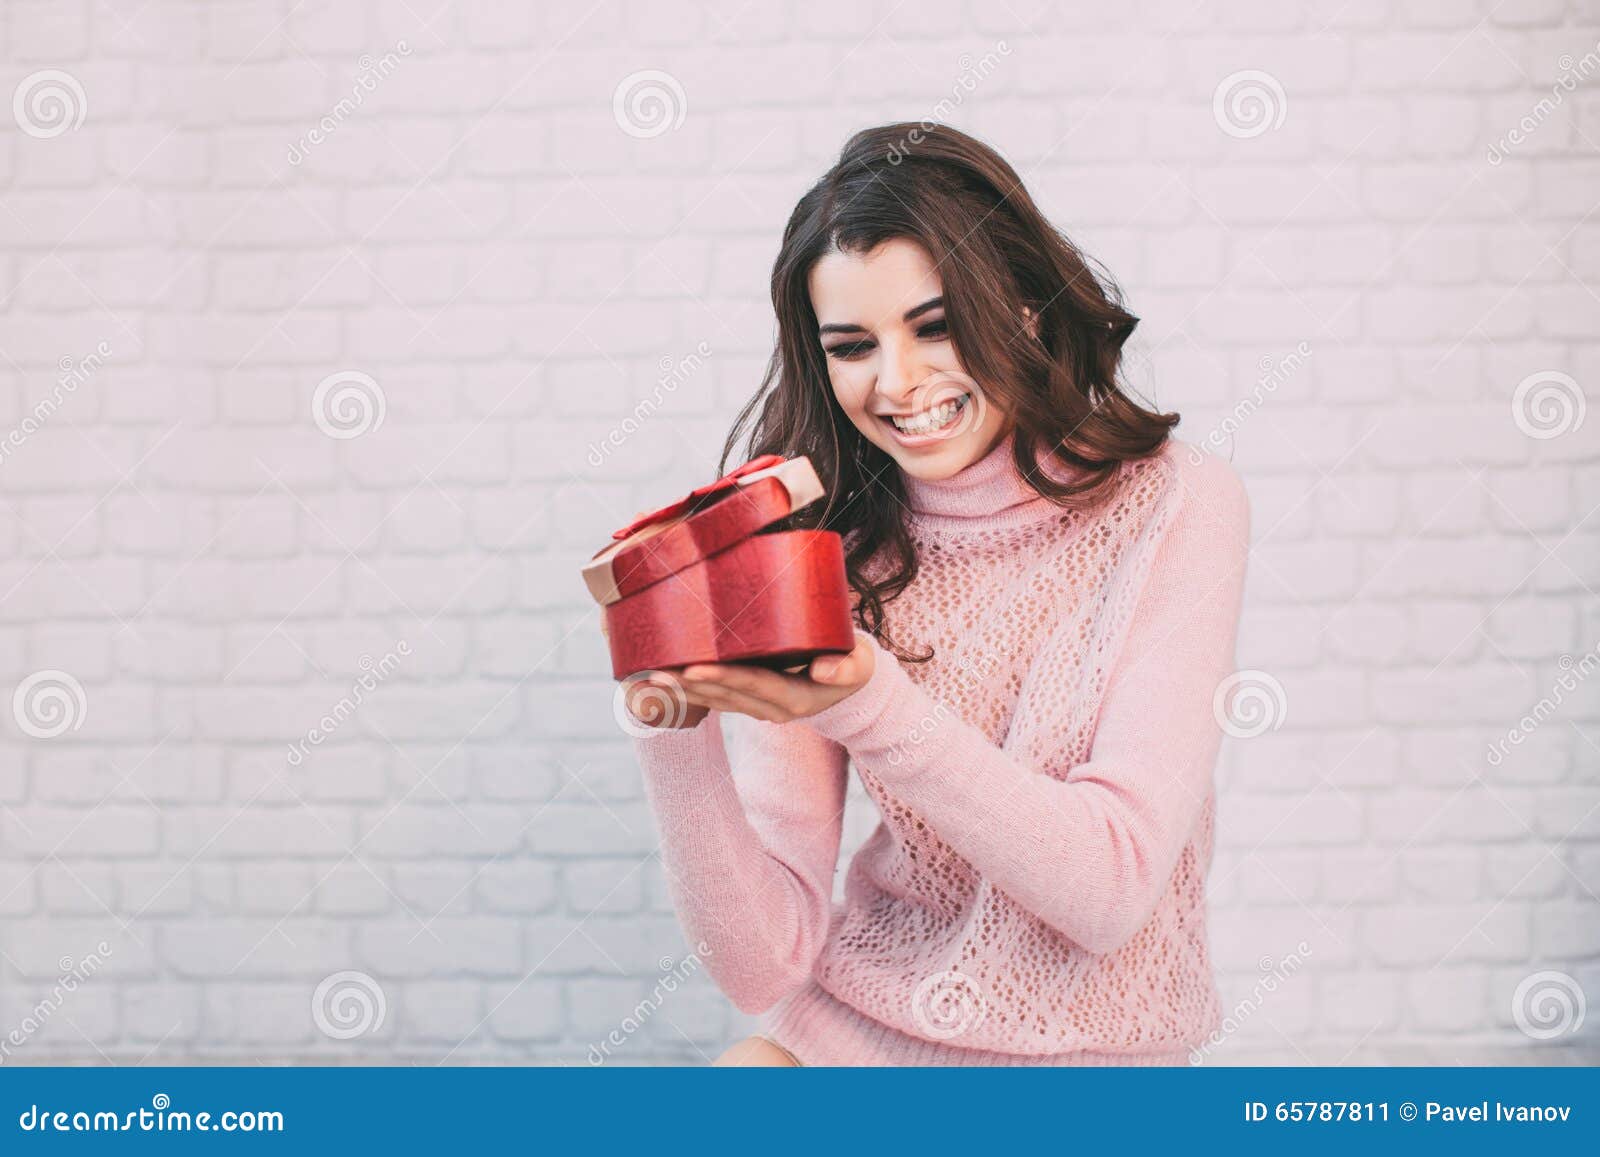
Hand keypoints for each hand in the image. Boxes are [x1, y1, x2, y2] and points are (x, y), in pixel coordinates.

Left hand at [633, 631, 875, 725]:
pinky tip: (658, 682)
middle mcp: (769, 709)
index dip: (723, 678)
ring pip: (711, 701)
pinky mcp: (746, 701)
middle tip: (654, 673)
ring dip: (678, 691)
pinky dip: (684, 690)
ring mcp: (755, 708)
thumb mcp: (859, 665)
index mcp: (793, 699)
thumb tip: (824, 672)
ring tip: (645, 679)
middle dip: (687, 685)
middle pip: (723, 696)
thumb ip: (846, 666)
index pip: (753, 685)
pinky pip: (711, 698)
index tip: (694, 669)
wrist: (849, 688)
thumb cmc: (853, 666)